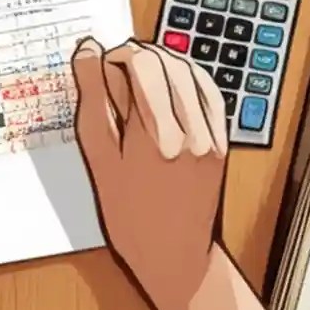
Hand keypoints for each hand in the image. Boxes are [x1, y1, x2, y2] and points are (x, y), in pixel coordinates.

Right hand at [71, 38, 227, 308]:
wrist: (174, 254)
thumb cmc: (130, 216)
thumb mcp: (99, 162)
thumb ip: (93, 103)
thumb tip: (87, 54)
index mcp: (153, 134)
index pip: (138, 65)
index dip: (115, 56)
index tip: (98, 63)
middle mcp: (189, 129)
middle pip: (164, 62)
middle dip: (136, 57)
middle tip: (114, 69)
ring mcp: (210, 133)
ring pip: (188, 71)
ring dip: (160, 63)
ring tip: (137, 76)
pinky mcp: (222, 138)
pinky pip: (209, 91)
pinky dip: (187, 78)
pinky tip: (169, 82)